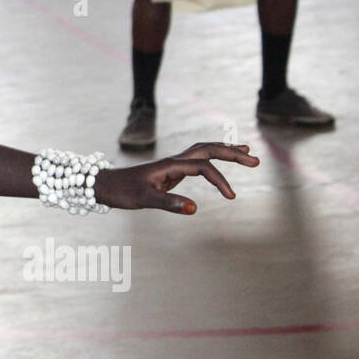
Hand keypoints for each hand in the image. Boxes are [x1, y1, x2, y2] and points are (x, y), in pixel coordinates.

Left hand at [93, 142, 259, 214]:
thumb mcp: (144, 200)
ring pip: (203, 150)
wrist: (103, 185)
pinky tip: (218, 162)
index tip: (232, 197)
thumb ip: (168, 203)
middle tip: (255, 160)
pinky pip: (197, 159)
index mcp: (170, 165)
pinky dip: (212, 158)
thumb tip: (194, 209)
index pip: (203, 166)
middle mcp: (174, 160)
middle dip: (232, 153)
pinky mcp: (171, 170)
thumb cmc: (122, 192)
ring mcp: (173, 164)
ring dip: (224, 151)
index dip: (220, 180)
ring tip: (246, 150)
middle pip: (208, 149)